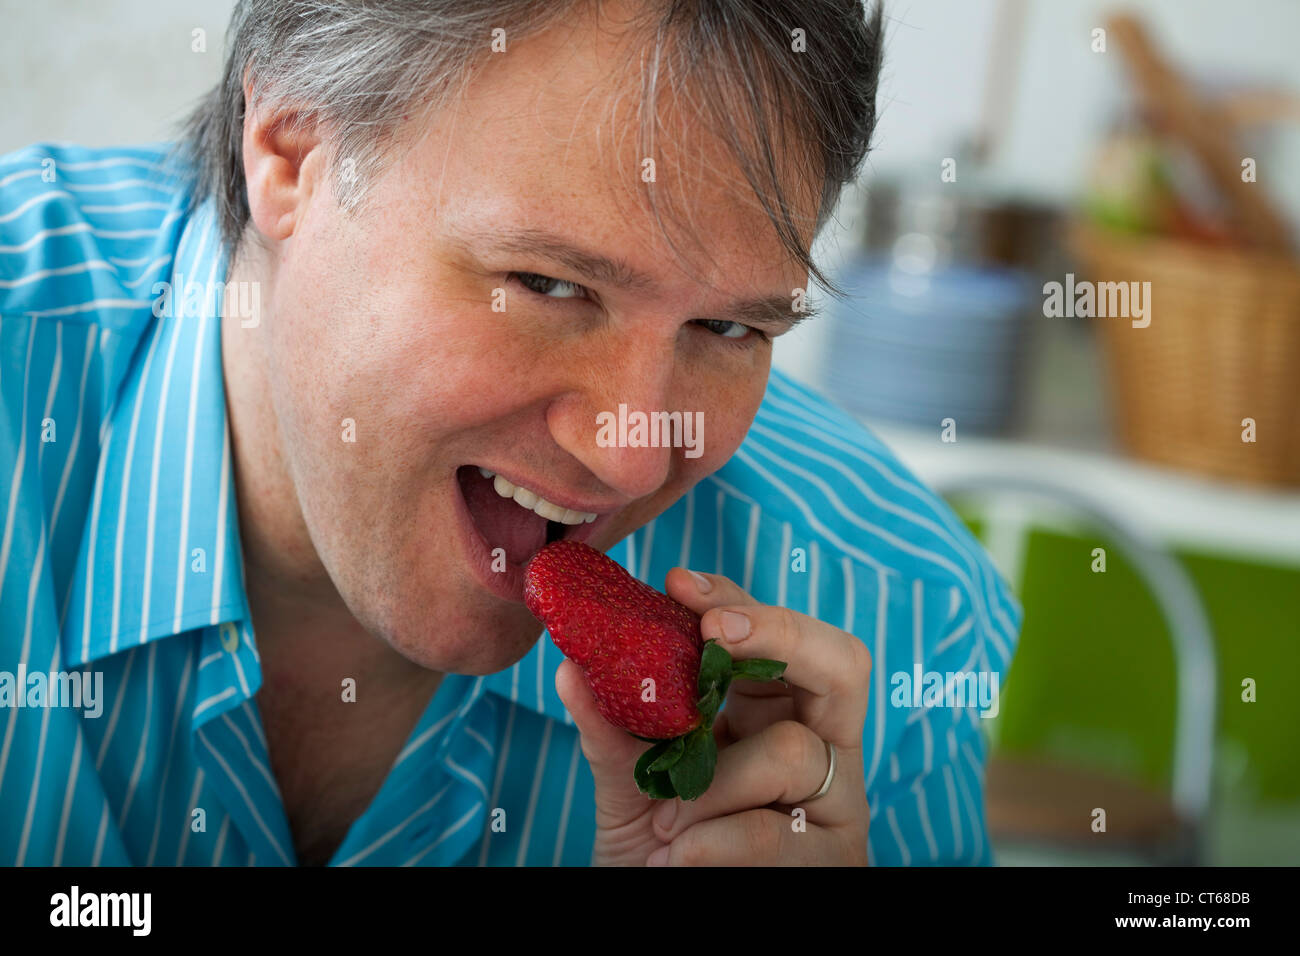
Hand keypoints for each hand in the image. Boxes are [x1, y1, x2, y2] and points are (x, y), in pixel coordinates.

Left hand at [555, 566, 871, 865]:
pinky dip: (715, 841)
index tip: (678, 585)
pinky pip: (775, 829)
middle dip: (779, 632)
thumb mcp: (631, 785)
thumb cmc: (658, 852)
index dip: (737, 597)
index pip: (773, 635)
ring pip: (790, 750)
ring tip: (666, 823)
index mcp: (773, 712)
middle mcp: (818, 745)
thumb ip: (611, 728)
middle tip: (714, 634)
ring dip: (712, 785)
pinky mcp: (837, 857)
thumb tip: (570, 666)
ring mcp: (837, 802)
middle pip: (843, 661)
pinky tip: (679, 859)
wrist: (662, 923)